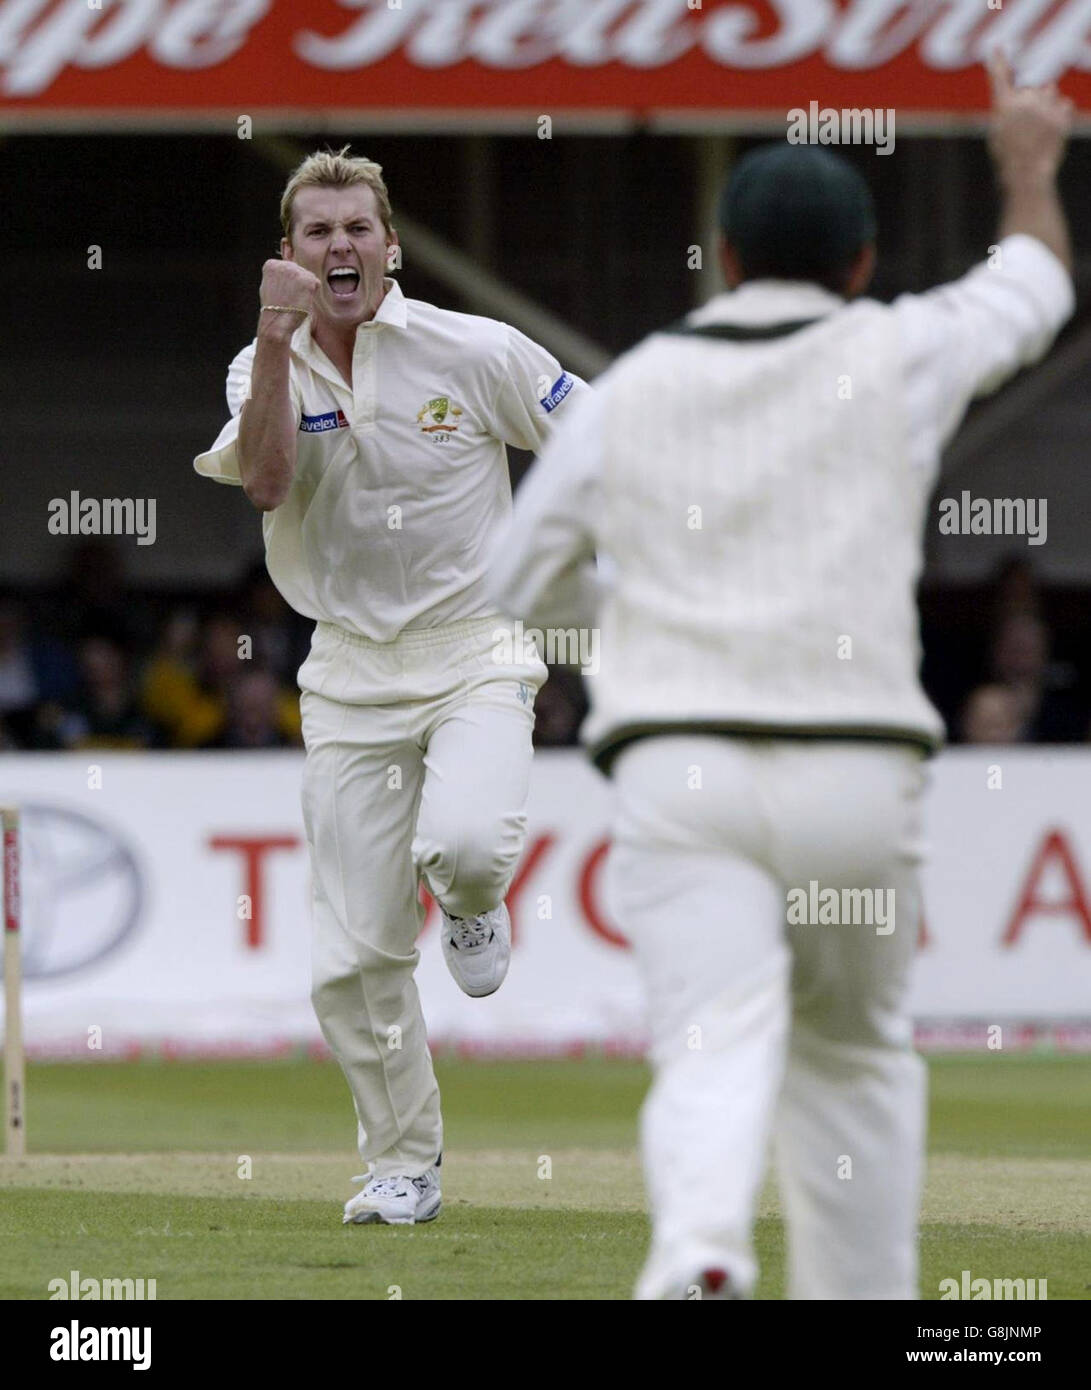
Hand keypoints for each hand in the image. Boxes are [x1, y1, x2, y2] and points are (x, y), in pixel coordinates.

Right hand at [257, 258, 318, 326]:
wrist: (276, 323)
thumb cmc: (273, 309)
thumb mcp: (269, 286)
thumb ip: (279, 276)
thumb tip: (290, 273)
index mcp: (271, 264)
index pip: (288, 268)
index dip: (288, 283)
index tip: (282, 294)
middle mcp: (283, 264)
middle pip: (299, 271)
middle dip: (298, 284)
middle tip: (290, 299)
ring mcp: (296, 271)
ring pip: (308, 277)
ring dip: (305, 289)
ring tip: (294, 300)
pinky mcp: (307, 279)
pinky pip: (316, 283)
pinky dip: (312, 294)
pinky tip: (302, 301)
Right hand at [987, 51, 1073, 187]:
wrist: (1026, 175)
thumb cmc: (1008, 157)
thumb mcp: (999, 131)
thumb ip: (1011, 107)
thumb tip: (1037, 88)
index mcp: (1004, 106)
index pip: (1000, 77)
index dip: (998, 62)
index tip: (997, 48)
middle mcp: (1025, 102)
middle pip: (1031, 88)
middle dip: (1030, 100)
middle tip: (1025, 127)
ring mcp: (1044, 108)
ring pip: (1049, 92)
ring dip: (1045, 104)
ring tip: (1038, 128)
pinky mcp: (1060, 116)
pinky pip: (1064, 105)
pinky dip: (1059, 115)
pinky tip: (1050, 132)